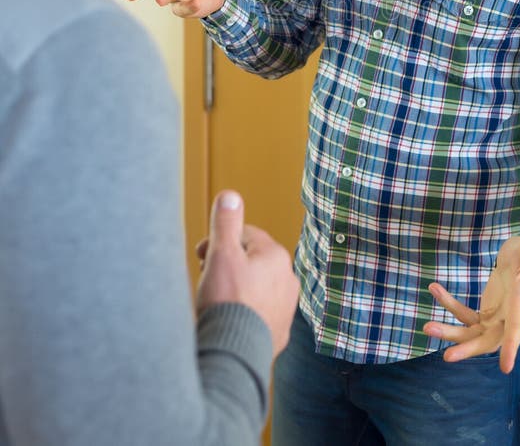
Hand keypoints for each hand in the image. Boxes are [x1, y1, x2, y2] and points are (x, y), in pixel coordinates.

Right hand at [196, 191, 299, 357]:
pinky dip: (244, 312)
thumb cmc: (227, 303)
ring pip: (257, 287)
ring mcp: (286, 307)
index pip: (245, 235)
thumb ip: (226, 222)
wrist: (235, 354)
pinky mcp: (279, 331)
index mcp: (276, 256)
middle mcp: (288, 279)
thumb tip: (231, 195)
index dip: (220, 242)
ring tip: (216, 302)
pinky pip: (259, 312)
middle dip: (228, 265)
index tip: (201, 256)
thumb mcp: (222, 254)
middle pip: (252, 261)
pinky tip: (229, 320)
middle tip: (207, 279)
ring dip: (238, 289)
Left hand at [422, 236, 519, 373]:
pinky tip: (434, 288)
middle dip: (468, 349)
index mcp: (519, 306)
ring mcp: (494, 320)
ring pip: (471, 333)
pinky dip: (448, 304)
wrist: (519, 260)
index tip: (505, 368)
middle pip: (488, 341)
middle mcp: (507, 320)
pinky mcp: (484, 315)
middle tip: (447, 356)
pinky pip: (464, 315)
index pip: (517, 329)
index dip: (511, 347)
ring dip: (449, 332)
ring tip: (426, 327)